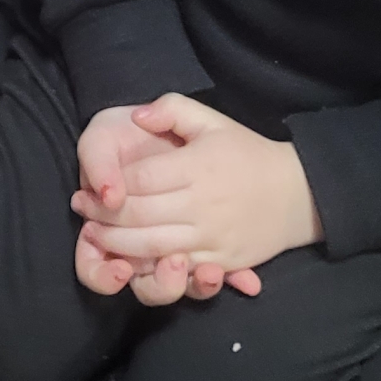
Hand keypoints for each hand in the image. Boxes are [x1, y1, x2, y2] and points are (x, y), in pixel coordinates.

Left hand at [72, 93, 319, 304]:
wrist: (298, 194)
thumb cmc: (247, 153)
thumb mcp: (213, 119)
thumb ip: (172, 109)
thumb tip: (136, 116)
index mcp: (197, 167)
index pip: (140, 180)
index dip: (108, 187)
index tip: (86, 189)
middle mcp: (202, 204)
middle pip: (139, 216)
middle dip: (102, 217)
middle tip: (82, 213)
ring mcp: (212, 236)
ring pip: (152, 247)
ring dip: (116, 245)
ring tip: (94, 237)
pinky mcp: (221, 261)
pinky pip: (177, 271)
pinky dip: (148, 269)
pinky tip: (128, 261)